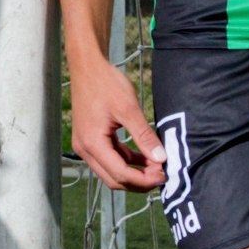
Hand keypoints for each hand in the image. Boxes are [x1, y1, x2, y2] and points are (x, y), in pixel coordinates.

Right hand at [68, 55, 165, 192]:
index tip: (164, 175)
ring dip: (133, 172)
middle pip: (114, 179)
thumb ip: (144, 135)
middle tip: (162, 174)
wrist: (87, 67)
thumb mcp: (129, 108)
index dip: (143, 180)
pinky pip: (109, 159)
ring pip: (111, 171)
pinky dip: (126, 160)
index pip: (120, 173)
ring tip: (156, 166)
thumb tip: (161, 157)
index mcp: (92, 143)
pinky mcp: (90, 140)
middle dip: (139, 181)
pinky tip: (144, 157)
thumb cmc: (105, 83)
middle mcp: (85, 149)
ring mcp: (85, 146)